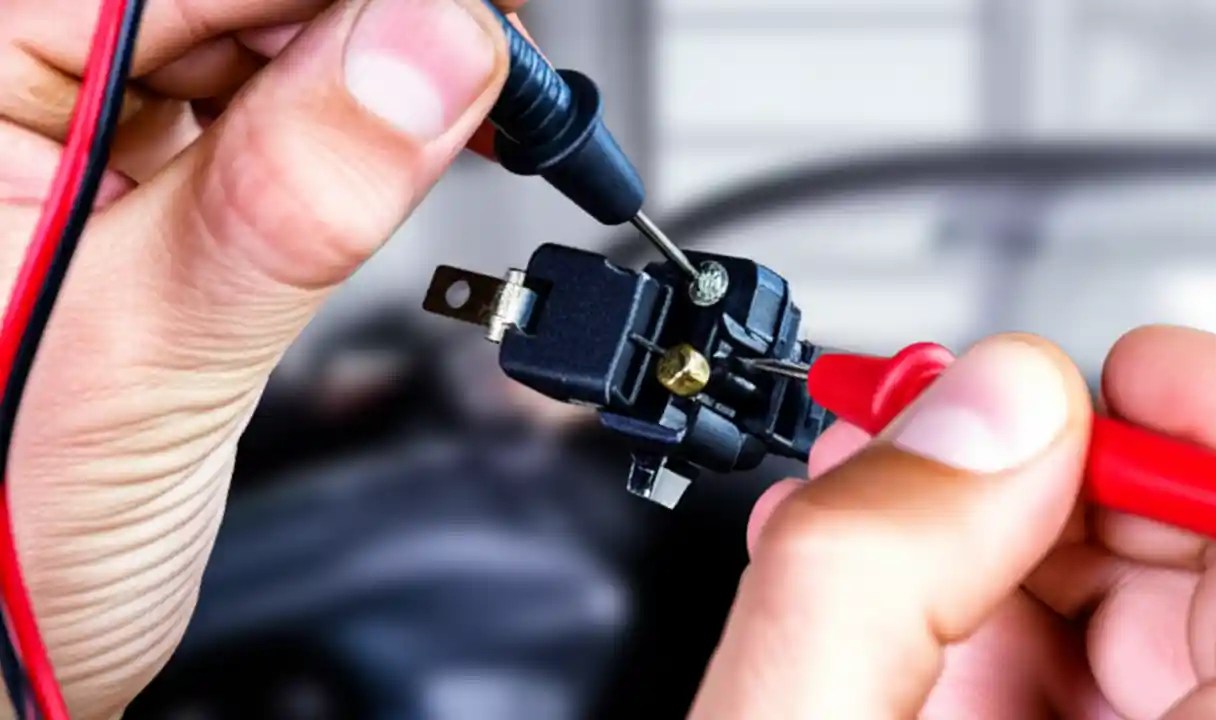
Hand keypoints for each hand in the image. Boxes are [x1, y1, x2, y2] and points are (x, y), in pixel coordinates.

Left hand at [0, 1, 523, 715]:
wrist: (6, 647)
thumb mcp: (145, 365)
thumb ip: (288, 202)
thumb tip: (428, 52)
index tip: (469, 15)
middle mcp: (25, 89)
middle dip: (379, 20)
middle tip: (494, 57)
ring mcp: (91, 132)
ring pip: (269, 35)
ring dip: (389, 59)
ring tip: (485, 102)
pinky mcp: (161, 184)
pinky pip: (283, 106)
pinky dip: (372, 116)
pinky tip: (432, 126)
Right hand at [691, 327, 1215, 719]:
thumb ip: (870, 568)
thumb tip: (974, 406)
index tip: (1129, 375)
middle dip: (1060, 478)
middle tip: (942, 435)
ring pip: (1131, 625)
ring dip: (984, 535)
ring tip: (864, 498)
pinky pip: (1067, 679)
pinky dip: (965, 610)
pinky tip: (874, 577)